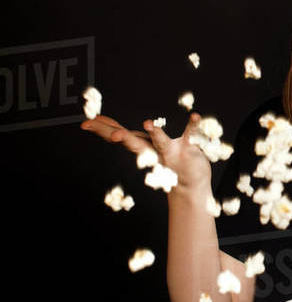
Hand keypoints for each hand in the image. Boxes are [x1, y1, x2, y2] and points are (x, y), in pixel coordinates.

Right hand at [80, 112, 210, 191]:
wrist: (189, 186)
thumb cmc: (164, 161)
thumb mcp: (142, 147)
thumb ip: (126, 135)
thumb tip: (104, 122)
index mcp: (140, 146)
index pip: (117, 135)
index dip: (101, 130)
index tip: (86, 124)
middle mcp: (152, 150)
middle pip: (133, 141)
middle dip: (121, 137)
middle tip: (112, 135)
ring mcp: (170, 151)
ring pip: (160, 141)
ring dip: (154, 132)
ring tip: (147, 123)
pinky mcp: (188, 150)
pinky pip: (191, 135)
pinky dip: (193, 125)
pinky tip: (195, 115)